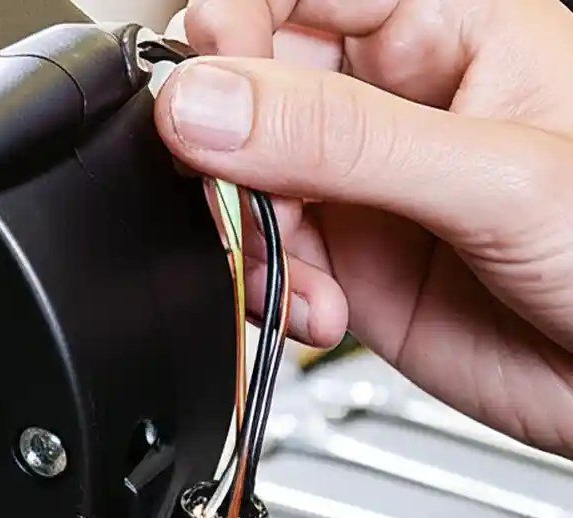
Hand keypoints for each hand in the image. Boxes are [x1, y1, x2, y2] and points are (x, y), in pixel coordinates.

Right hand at [151, 0, 572, 455]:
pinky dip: (265, 289)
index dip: (236, 28)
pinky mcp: (340, 259)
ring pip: (237, 178)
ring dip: (246, 233)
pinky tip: (320, 309)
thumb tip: (203, 102)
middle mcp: (389, 100)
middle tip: (245, 196)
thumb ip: (341, 137)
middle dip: (225, 148)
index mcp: (444, 30)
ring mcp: (358, 182)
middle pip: (248, 85)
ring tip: (299, 274)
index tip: (206, 89)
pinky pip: (257, 254)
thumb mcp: (494, 179)